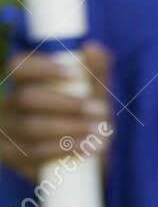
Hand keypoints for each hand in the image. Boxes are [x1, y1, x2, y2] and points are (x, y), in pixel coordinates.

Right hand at [0, 43, 113, 181]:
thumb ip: (97, 69)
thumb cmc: (88, 116)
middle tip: (100, 110)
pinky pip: (32, 154)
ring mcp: (6, 133)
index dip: (44, 67)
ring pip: (30, 127)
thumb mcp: (96, 93)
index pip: (19, 66)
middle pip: (27, 98)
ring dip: (69, 128)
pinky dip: (63, 149)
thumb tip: (91, 47)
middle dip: (66, 103)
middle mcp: (8, 105)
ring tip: (98, 130)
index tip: (77, 74)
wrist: (86, 159)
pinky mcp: (12, 159)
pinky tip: (86, 147)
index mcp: (24, 83)